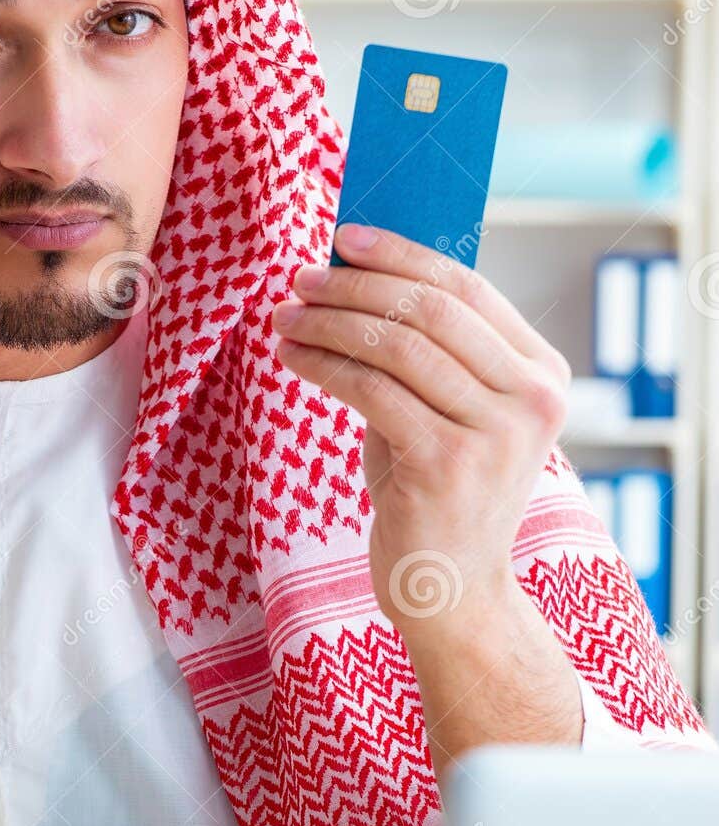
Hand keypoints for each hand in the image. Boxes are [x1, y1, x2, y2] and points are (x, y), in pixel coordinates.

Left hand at [269, 223, 571, 631]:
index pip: (467, 288)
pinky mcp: (447, 464)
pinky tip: (291, 357)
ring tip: (284, 318)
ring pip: (395, 347)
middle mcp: (531, 398)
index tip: (344, 236)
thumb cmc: (436, 491)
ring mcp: (495, 433)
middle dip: (354, 287)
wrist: (450, 589)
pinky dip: (322, 365)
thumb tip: (359, 272)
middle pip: (428, 311)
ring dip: (328, 323)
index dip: (402, 255)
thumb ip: (427, 350)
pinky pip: (371, 392)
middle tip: (299, 279)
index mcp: (542, 373)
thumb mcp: (446, 410)